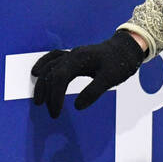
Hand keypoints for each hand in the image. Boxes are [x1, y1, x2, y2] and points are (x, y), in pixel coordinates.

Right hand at [31, 31, 146, 117]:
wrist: (126, 48)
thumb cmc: (120, 63)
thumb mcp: (110, 79)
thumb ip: (94, 91)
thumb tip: (77, 106)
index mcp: (80, 59)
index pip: (60, 77)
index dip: (55, 96)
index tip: (56, 112)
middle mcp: (72, 55)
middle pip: (52, 73)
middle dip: (48, 93)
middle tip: (51, 113)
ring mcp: (72, 54)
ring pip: (50, 66)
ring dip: (42, 83)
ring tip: (39, 100)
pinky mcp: (73, 56)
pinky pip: (52, 59)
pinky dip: (43, 66)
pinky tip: (37, 73)